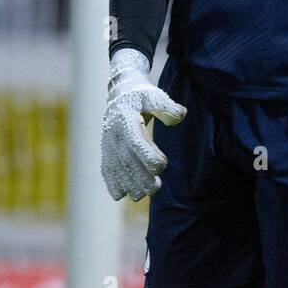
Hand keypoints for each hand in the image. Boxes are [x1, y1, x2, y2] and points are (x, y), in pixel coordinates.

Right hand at [101, 48, 186, 200]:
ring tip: (145, 193)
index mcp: (126, 119)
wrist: (120, 93)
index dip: (149, 157)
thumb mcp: (155, 95)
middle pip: (126, 162)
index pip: (136, 143)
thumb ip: (168, 107)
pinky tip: (123, 194)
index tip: (163, 163)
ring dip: (129, 185)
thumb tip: (181, 115)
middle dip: (141, 178)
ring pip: (116, 170)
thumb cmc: (142, 96)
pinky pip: (106, 171)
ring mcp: (108, 144)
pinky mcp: (105, 152)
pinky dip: (113, 185)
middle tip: (156, 187)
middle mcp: (114, 134)